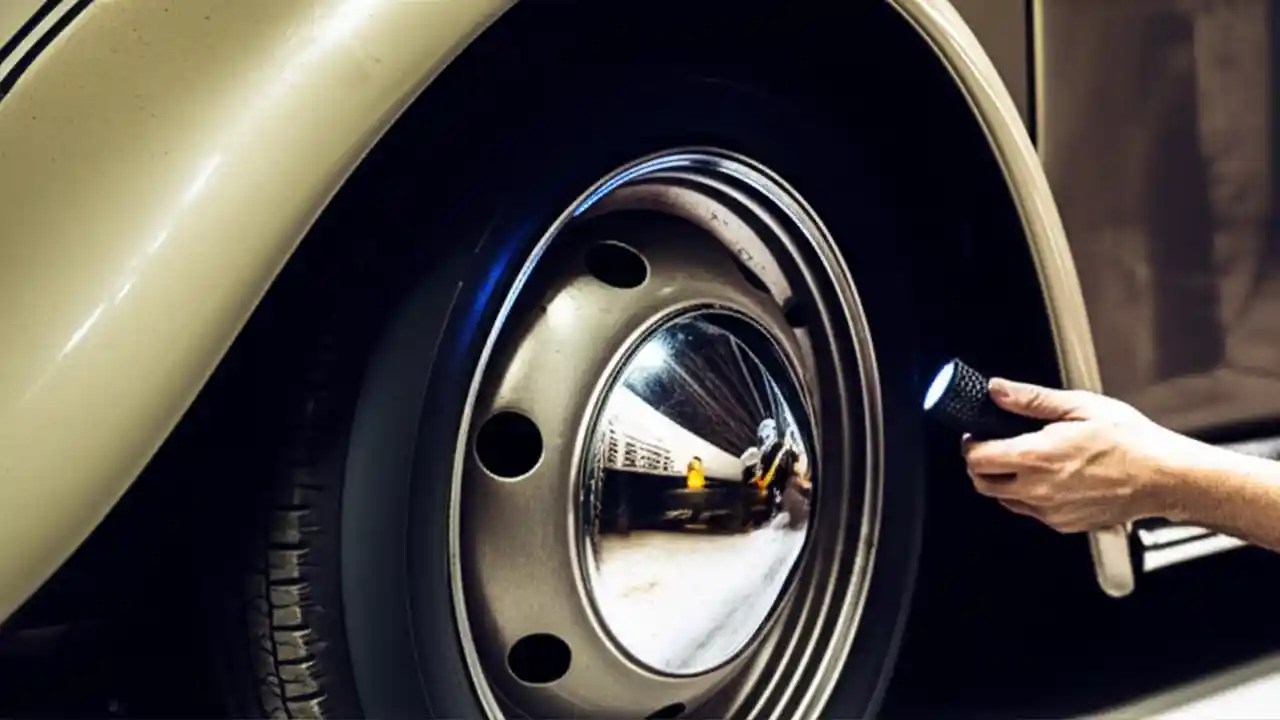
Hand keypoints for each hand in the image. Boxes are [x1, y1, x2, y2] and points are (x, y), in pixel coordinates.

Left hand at [961, 378, 1198, 532]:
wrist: (1165, 478)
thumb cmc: (1131, 442)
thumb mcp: (1080, 406)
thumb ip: (1031, 399)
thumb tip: (998, 389)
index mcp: (1037, 458)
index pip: (977, 459)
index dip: (971, 444)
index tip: (977, 434)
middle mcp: (1038, 490)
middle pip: (982, 483)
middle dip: (980, 464)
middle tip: (993, 446)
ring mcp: (1050, 511)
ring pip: (1004, 500)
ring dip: (1002, 481)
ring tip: (1022, 460)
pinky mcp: (1063, 524)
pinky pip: (1030, 512)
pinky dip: (1027, 496)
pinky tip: (1047, 478)